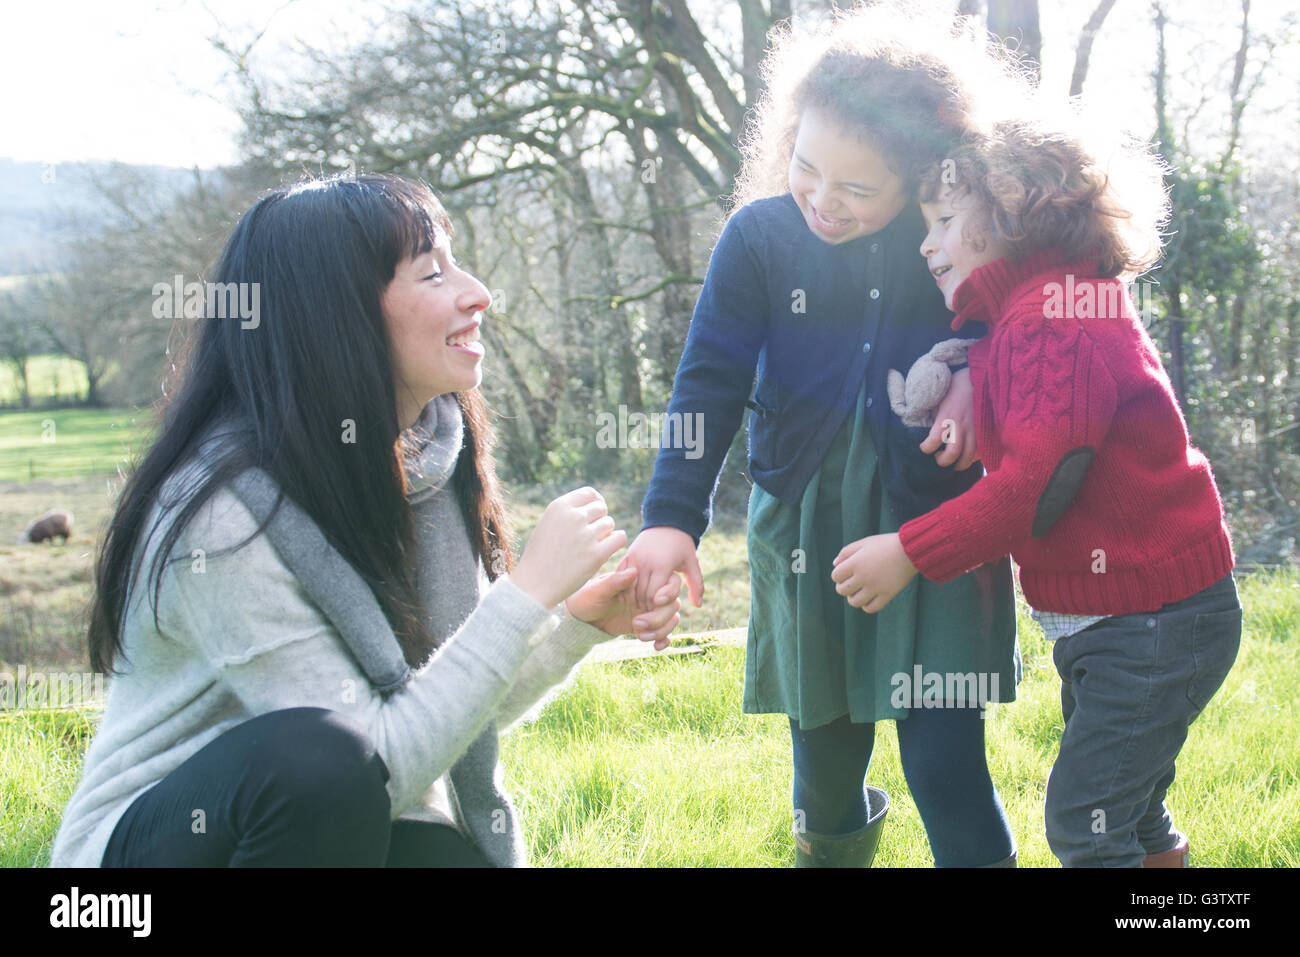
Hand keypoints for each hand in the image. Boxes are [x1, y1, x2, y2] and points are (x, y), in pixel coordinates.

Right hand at [512, 487, 626, 608]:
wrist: (534, 585)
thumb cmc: (541, 556)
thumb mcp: (548, 524)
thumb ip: (569, 512)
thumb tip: (597, 502)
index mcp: (559, 506)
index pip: (589, 493)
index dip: (595, 503)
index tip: (595, 515)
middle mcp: (573, 517)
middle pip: (601, 508)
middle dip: (599, 519)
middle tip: (592, 535)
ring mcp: (585, 536)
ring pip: (609, 523)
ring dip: (606, 533)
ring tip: (593, 545)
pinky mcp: (596, 554)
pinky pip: (619, 538)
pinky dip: (617, 541)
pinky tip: (609, 548)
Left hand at [565, 568, 681, 646]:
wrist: (581, 618)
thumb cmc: (587, 598)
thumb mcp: (597, 590)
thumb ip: (615, 581)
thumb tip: (633, 572)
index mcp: (641, 580)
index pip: (669, 582)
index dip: (669, 591)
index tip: (655, 600)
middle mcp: (649, 594)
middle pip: (672, 604)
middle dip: (660, 617)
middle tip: (636, 624)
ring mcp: (649, 610)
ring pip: (671, 619)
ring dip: (661, 630)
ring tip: (640, 636)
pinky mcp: (646, 626)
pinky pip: (664, 632)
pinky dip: (664, 640)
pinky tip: (656, 647)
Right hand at [617, 525, 703, 610]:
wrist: (668, 522)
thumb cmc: (682, 545)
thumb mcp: (692, 563)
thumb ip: (697, 585)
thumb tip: (698, 605)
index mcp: (662, 565)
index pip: (653, 596)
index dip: (656, 607)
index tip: (659, 608)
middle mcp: (646, 562)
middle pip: (640, 594)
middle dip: (644, 606)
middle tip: (649, 611)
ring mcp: (634, 558)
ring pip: (628, 587)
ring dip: (634, 599)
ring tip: (641, 604)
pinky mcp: (627, 555)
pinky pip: (620, 577)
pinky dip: (624, 587)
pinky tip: (631, 593)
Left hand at [830, 533, 917, 613]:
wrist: (911, 550)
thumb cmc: (885, 544)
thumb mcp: (864, 542)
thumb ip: (846, 552)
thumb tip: (835, 565)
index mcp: (855, 562)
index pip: (836, 576)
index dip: (839, 574)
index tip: (847, 571)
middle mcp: (863, 576)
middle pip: (842, 590)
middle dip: (844, 586)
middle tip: (852, 581)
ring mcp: (875, 587)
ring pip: (854, 602)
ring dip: (853, 597)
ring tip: (860, 590)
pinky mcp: (887, 595)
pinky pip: (870, 608)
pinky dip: (866, 605)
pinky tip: (870, 596)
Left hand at [919, 366, 978, 469]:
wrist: (983, 377)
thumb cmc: (958, 385)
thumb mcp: (941, 397)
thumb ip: (936, 414)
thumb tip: (928, 426)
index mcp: (947, 417)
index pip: (932, 442)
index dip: (925, 448)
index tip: (924, 447)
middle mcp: (962, 426)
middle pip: (952, 455)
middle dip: (943, 461)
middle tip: (939, 457)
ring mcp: (977, 431)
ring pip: (969, 458)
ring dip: (959, 464)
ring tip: (954, 461)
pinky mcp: (988, 432)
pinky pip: (981, 452)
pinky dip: (973, 458)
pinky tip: (968, 454)